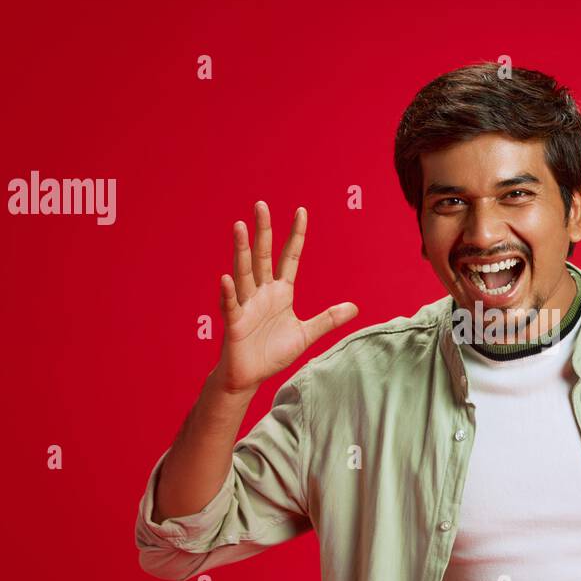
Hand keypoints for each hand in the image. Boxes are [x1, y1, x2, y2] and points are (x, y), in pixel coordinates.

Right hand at [214, 201, 358, 393]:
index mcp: (281, 292)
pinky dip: (228, 292)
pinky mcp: (234, 322)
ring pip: (244, 273)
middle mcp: (262, 293)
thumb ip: (328, 320)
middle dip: (263, 231)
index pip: (290, 258)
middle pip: (263, 256)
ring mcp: (246, 305)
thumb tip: (355, 307)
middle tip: (261, 205)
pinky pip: (231, 304)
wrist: (250, 376)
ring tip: (239, 227)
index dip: (296, 236)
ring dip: (241, 251)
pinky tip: (226, 278)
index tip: (301, 211)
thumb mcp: (306, 334)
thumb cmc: (272, 352)